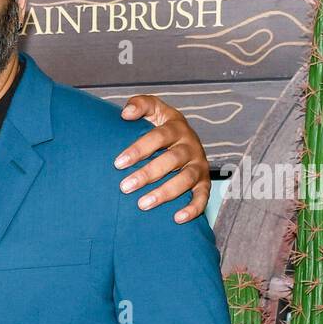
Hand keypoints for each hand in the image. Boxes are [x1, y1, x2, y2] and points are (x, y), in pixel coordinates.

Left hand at [115, 96, 210, 222]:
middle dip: (148, 174)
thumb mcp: (154, 110)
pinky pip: (202, 197)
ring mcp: (199, 164)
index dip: (139, 149)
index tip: (118, 163)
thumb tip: (125, 113)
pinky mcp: (204, 182)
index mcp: (176, 126)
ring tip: (142, 205)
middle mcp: (190, 145)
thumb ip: (140, 105)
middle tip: (125, 187)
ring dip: (164, 193)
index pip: (159, 136)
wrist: (184, 141)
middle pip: (171, 160)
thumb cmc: (160, 127)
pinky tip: (177, 218)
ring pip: (185, 179)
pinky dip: (193, 208)